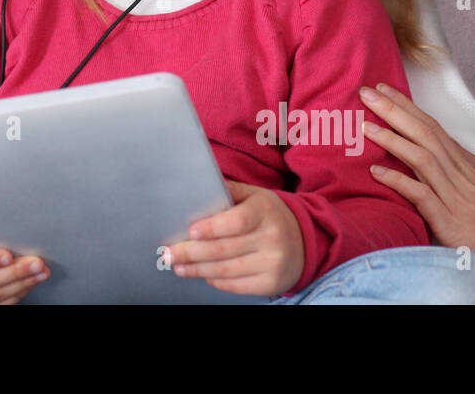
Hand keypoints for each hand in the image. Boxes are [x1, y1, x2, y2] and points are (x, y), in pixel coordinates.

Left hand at [165, 179, 304, 296]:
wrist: (304, 241)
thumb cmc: (269, 215)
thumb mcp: (255, 195)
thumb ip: (229, 191)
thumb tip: (198, 189)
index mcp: (265, 211)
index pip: (236, 222)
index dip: (211, 228)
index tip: (190, 231)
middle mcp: (272, 238)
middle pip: (224, 249)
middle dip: (191, 253)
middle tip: (170, 253)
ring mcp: (273, 263)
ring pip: (226, 270)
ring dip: (197, 270)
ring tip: (179, 266)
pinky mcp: (271, 284)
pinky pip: (236, 285)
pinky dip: (215, 280)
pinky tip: (202, 274)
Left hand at [359, 82, 474, 282]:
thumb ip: (470, 170)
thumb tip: (454, 155)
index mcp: (467, 165)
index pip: (432, 128)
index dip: (408, 108)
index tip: (386, 90)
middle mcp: (459, 174)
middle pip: (424, 133)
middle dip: (394, 110)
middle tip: (367, 92)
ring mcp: (454, 196)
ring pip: (420, 158)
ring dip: (391, 139)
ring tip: (365, 124)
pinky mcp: (451, 221)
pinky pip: (421, 195)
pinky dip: (398, 181)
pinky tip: (376, 172)